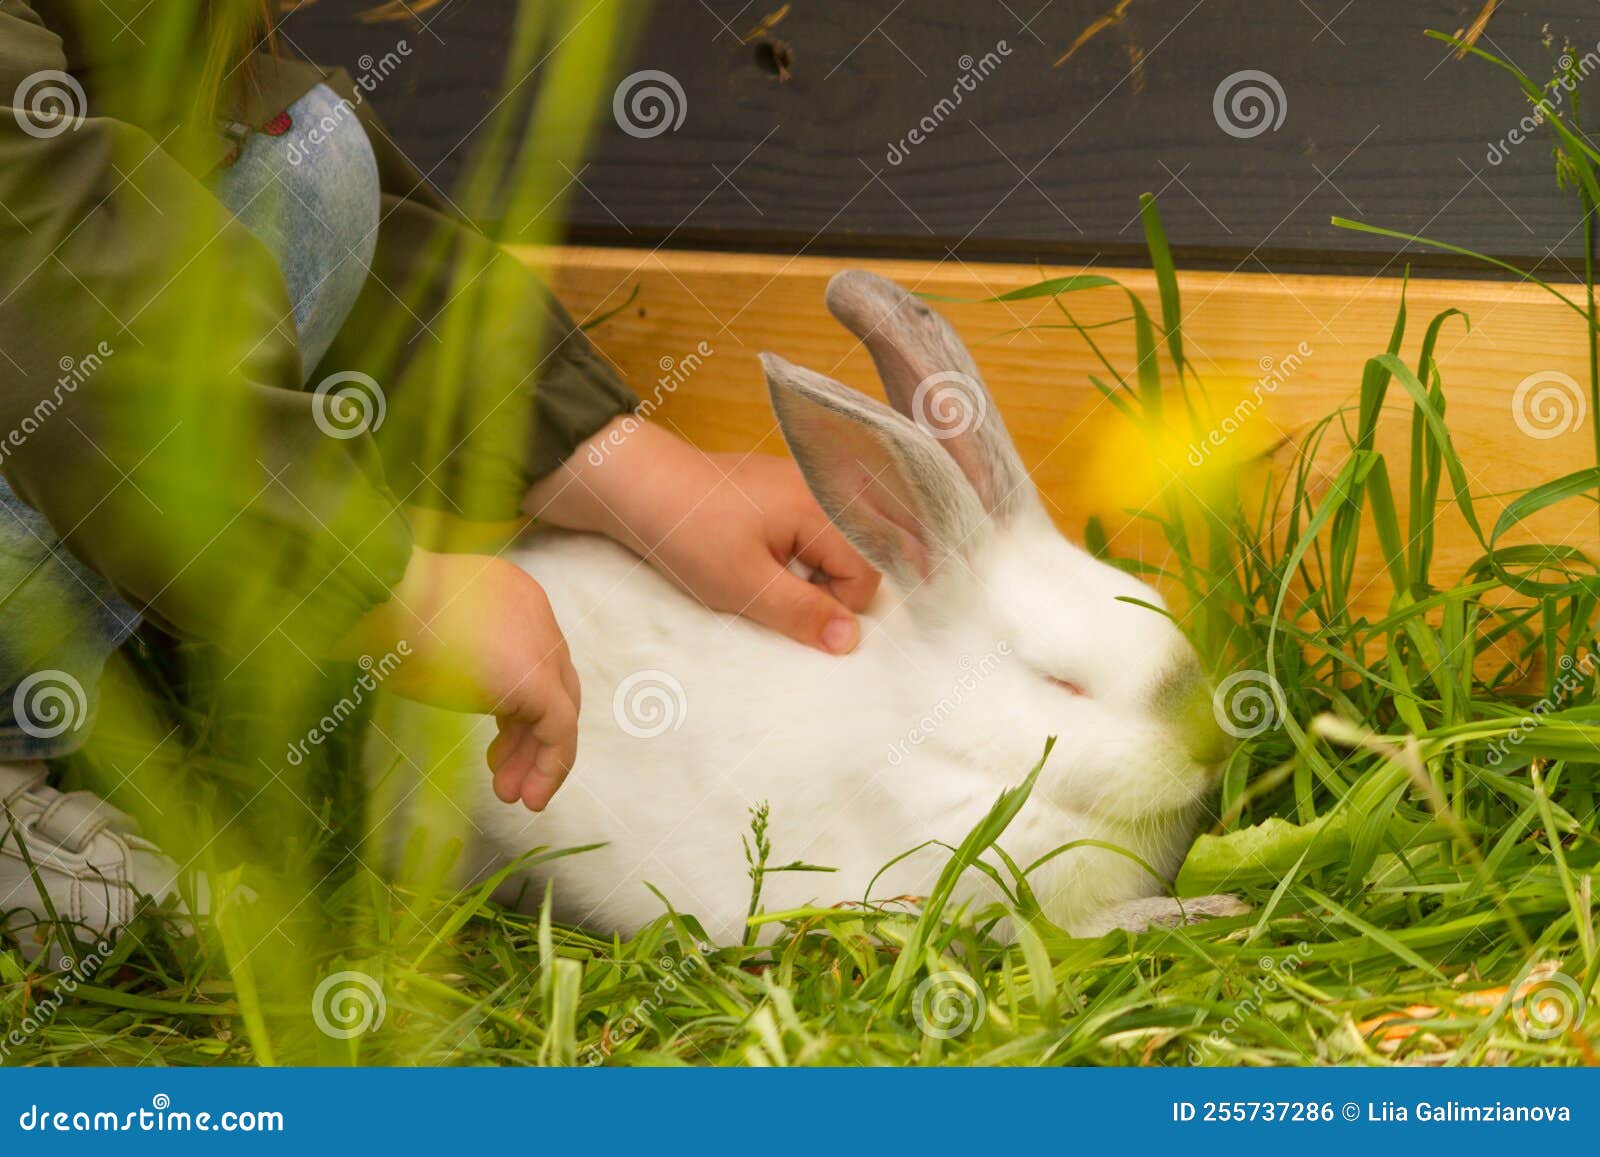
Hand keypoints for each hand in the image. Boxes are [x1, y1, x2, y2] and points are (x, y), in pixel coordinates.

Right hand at [335, 548, 579, 810]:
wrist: (379, 599)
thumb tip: (457, 692)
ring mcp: (542, 642)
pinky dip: (551, 766)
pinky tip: (532, 797)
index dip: (516, 709)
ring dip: (536, 758)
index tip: (495, 749)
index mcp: (510, 596)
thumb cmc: (379, 617)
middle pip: (549, 685)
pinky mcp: (538, 676)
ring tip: (514, 796)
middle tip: (506, 775)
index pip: (530, 659)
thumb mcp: (424, 635)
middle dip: (527, 737)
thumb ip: (455, 661)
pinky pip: (560, 729)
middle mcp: (536, 614)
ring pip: (559, 709)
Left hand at [526, 417, 879, 651]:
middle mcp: (821, 489)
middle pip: (856, 556)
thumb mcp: (745, 585)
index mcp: (823, 508)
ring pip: (832, 545)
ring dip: (804, 572)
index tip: (788, 609)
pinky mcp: (779, 486)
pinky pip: (809, 529)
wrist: (637, 483)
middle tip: (771, 591)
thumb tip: (852, 642)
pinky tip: (752, 554)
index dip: (836, 606)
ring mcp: (801, 483)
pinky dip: (790, 552)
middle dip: (823, 587)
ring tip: (758, 573)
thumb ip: (803, 612)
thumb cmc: (690, 534)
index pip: (867, 574)